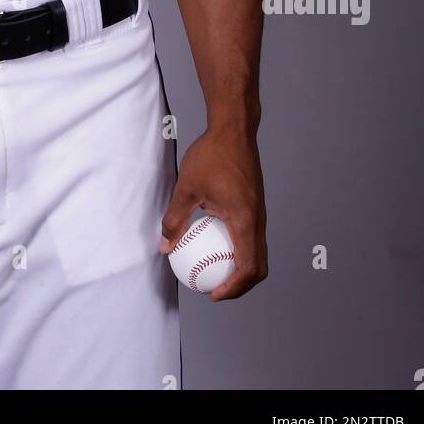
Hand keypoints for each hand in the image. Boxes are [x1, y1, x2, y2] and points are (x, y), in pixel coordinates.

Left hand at [159, 125, 267, 300]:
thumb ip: (175, 219)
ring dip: (241, 268)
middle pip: (259, 266)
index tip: (213, 294)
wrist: (234, 130)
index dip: (233, 288)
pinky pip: (252, 237)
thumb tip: (164, 247)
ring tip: (215, 272)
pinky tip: (214, 243)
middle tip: (215, 289)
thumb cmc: (212, 155)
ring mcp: (259, 213)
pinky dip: (239, 250)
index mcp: (245, 221)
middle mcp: (258, 221)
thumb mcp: (187, 188)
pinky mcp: (255, 205)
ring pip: (257, 252)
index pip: (248, 267)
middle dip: (240, 285)